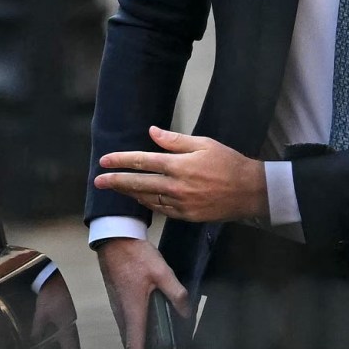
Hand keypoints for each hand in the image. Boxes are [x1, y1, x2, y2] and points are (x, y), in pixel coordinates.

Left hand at [93, 126, 266, 223]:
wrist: (249, 191)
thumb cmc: (228, 163)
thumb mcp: (204, 144)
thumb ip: (175, 140)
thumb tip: (152, 132)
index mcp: (179, 165)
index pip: (143, 162)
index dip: (121, 161)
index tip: (104, 161)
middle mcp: (176, 186)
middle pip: (138, 183)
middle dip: (116, 181)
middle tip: (98, 181)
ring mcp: (180, 203)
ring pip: (147, 198)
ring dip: (129, 193)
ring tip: (116, 189)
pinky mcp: (186, 215)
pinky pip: (160, 209)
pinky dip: (147, 203)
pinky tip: (139, 198)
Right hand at [95, 236, 191, 348]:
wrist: (114, 240)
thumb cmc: (136, 256)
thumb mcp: (162, 272)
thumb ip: (177, 293)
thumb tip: (187, 313)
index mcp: (133, 311)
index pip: (136, 348)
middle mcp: (122, 314)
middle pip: (130, 347)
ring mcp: (118, 309)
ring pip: (128, 337)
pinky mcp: (118, 302)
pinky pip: (127, 327)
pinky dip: (135, 339)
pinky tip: (146, 336)